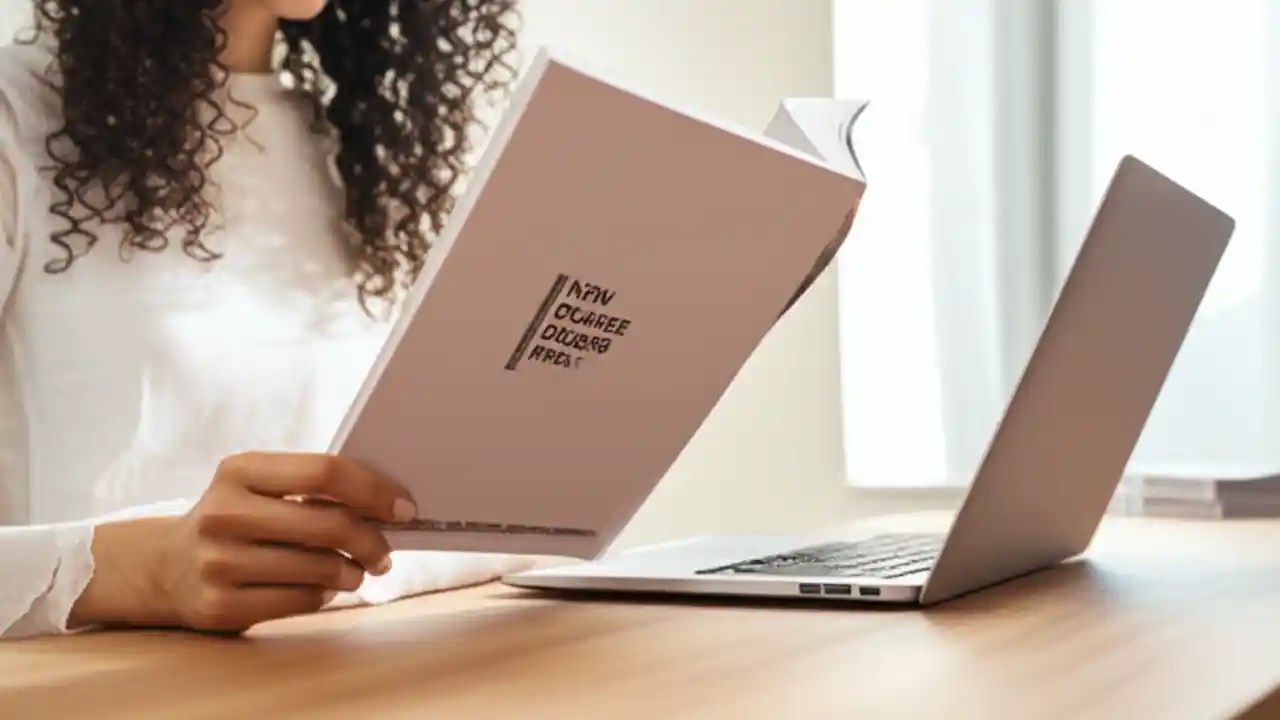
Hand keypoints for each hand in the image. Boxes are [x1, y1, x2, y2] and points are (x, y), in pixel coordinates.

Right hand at [70, 452, 416, 632]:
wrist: (165, 567)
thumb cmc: (236, 519)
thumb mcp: (258, 486)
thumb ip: (311, 486)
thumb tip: (390, 502)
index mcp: (238, 470)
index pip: (325, 471)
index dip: (375, 489)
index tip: (404, 507)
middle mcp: (223, 514)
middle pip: (329, 523)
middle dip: (372, 539)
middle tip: (386, 551)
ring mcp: (218, 563)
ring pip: (320, 567)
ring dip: (354, 571)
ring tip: (357, 570)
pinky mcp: (220, 606)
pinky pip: (302, 600)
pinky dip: (326, 593)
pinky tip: (325, 586)